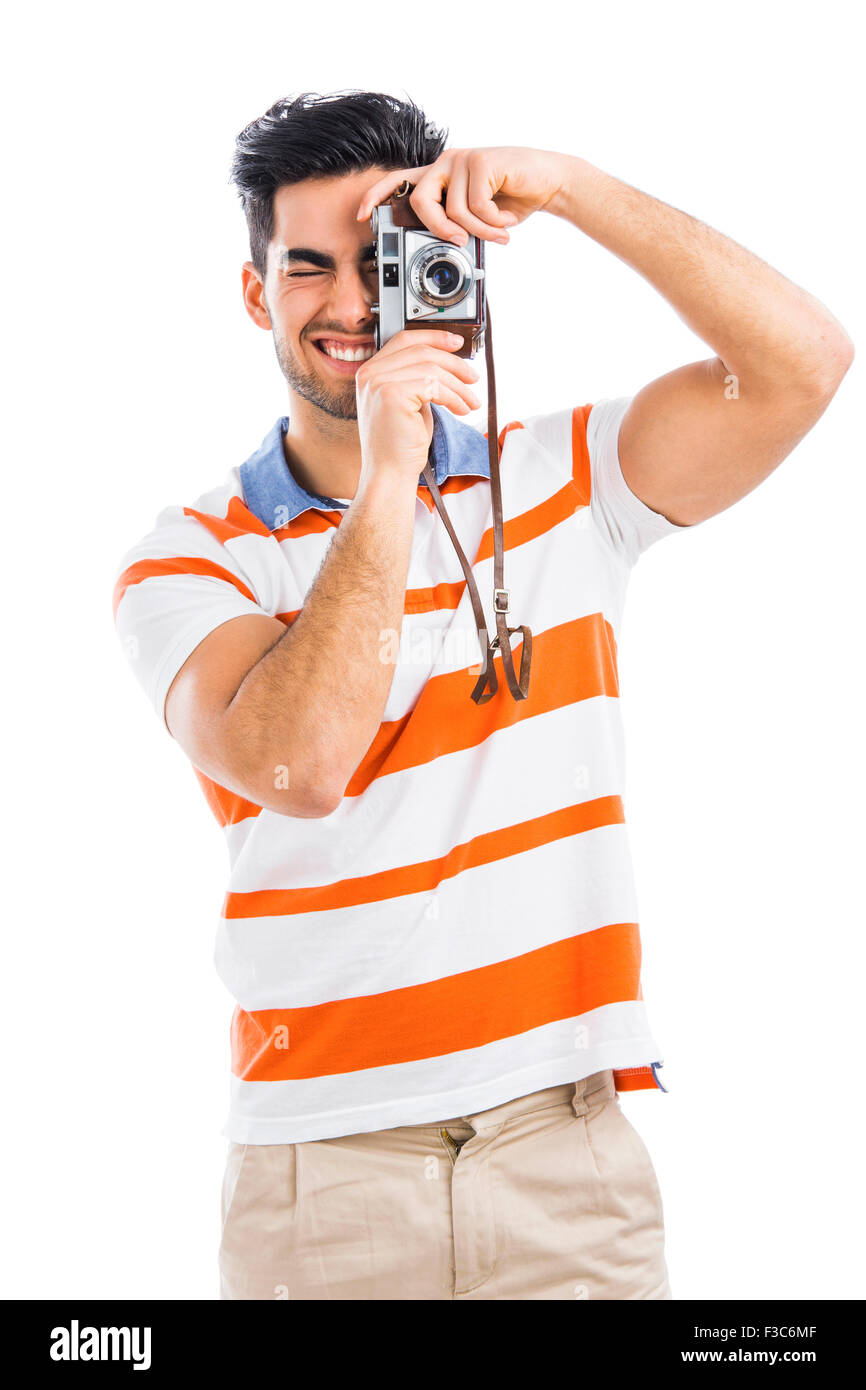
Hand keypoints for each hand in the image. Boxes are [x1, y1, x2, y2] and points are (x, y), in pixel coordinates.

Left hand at [355, 146, 564, 245]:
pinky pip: (476, 207)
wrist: (550, 182)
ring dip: (480, 231)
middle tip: (460, 242)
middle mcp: (446, 164)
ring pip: (453, 210)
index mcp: (441, 176)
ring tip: (499, 233)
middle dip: (439, 229)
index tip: (362, 215)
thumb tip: (444, 245)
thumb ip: (457, 223)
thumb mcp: (478, 216)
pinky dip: (493, 223)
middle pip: (420, 200)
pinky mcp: (481, 161)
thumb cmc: (513, 199)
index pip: (398, 181)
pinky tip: (507, 219)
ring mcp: (463, 159)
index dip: (376, 197)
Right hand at [355, 328, 481, 480]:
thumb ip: (418, 379)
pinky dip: (454, 397)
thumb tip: (448, 363)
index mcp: (370, 372)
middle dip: (454, 363)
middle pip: (421, 352)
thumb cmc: (400, 444)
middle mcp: (370, 374)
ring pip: (432, 369)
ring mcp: (378, 383)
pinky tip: (461, 409)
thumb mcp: (410, 403)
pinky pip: (434, 385)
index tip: (457, 343)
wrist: (389, 473)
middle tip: (473, 376)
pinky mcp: (392, 395)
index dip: (434, 337)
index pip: (404, 340)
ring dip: (459, 386)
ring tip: (470, 401)